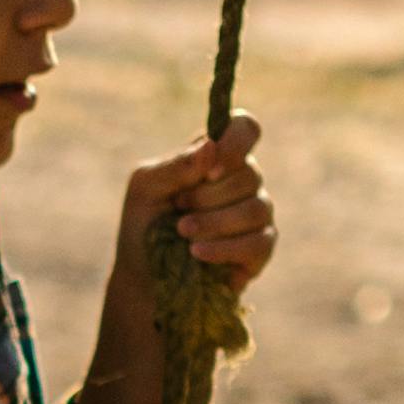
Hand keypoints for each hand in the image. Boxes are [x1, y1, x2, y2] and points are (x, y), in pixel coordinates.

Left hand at [114, 117, 274, 307]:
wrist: (143, 275)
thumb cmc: (143, 225)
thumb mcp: (146, 188)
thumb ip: (176, 166)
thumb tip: (211, 147)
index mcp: (216, 156)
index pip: (245, 128)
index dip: (235, 143)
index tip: (209, 171)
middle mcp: (242, 180)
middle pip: (249, 174)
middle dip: (207, 196)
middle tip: (178, 208)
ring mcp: (256, 212)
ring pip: (255, 208)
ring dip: (214, 223)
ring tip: (182, 233)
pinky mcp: (260, 247)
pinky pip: (258, 243)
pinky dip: (224, 248)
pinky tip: (198, 253)